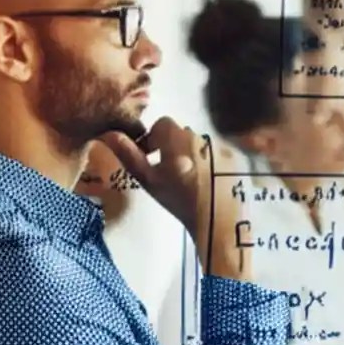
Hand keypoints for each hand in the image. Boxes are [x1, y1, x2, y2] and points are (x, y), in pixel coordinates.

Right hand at [99, 118, 249, 279]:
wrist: (216, 220)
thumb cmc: (178, 199)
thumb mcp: (148, 179)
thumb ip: (129, 154)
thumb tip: (109, 134)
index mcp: (178, 138)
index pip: (162, 123)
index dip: (154, 137)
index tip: (150, 156)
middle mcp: (200, 137)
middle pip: (181, 134)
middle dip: (171, 146)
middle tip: (167, 171)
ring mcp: (220, 146)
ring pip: (199, 144)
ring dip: (190, 155)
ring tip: (188, 180)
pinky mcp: (234, 158)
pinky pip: (216, 154)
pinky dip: (209, 163)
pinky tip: (206, 182)